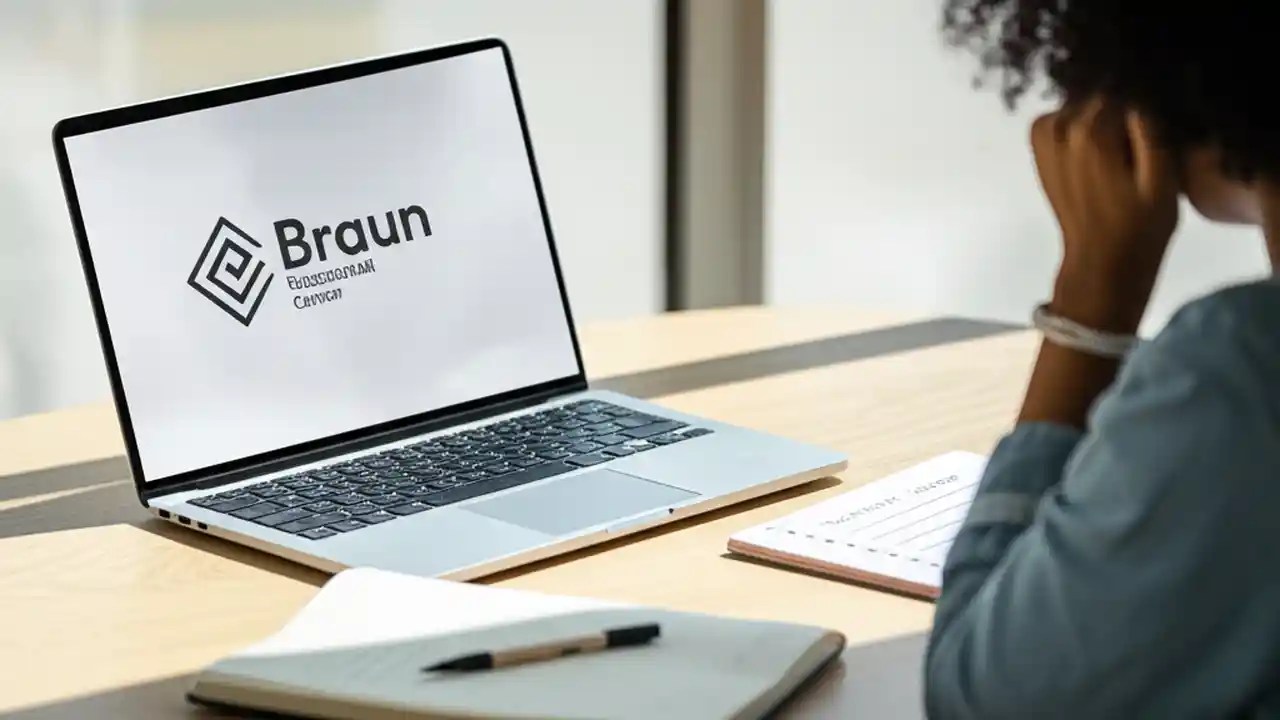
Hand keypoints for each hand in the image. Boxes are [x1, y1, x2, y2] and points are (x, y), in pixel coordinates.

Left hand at [1031, 97, 1179, 331]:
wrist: (1100, 260)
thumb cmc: (1140, 225)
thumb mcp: (1162, 179)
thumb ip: (1150, 129)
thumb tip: (1138, 93)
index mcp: (1091, 131)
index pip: (1124, 86)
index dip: (1143, 104)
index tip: (1151, 132)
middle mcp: (1059, 127)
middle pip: (1100, 92)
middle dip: (1121, 108)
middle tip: (1135, 147)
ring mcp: (1044, 137)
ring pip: (1081, 102)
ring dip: (1099, 117)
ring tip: (1117, 152)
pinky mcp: (1038, 147)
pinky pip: (1060, 116)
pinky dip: (1078, 125)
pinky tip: (1097, 151)